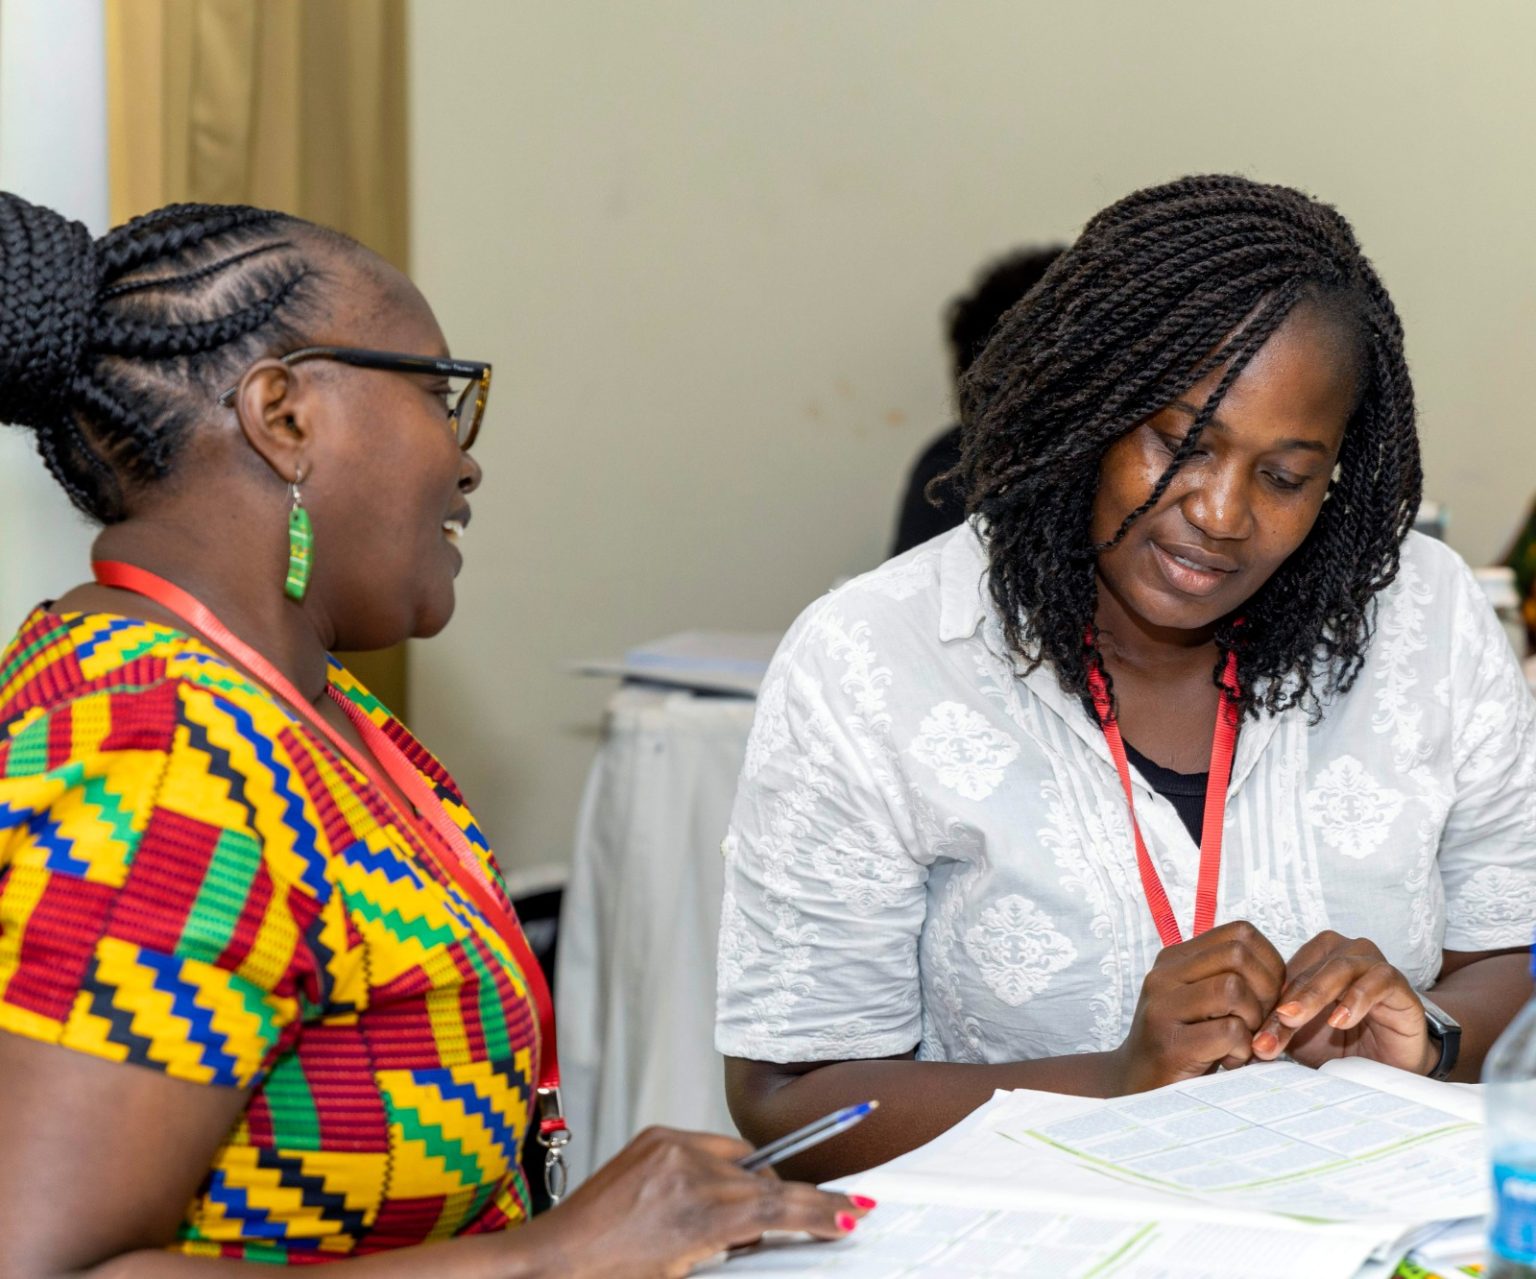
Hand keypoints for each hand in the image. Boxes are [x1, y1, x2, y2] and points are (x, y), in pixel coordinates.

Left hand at [521, 1126, 873, 1278]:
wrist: (554, 1257)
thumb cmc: (611, 1276)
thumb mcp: (683, 1272)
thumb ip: (731, 1244)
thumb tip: (765, 1230)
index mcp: (698, 1216)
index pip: (777, 1208)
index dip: (820, 1212)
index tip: (849, 1214)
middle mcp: (688, 1173)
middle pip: (769, 1181)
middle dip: (803, 1200)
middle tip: (841, 1208)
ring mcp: (672, 1148)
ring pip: (741, 1160)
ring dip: (755, 1184)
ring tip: (755, 1211)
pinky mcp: (657, 1136)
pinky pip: (708, 1147)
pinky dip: (720, 1168)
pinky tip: (713, 1191)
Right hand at [1110, 920, 1285, 1093]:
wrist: (1136, 1088)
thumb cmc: (1183, 1046)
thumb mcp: (1202, 1004)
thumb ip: (1232, 981)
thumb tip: (1288, 979)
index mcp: (1175, 960)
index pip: (1239, 933)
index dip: (1270, 963)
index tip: (1268, 997)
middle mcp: (1163, 975)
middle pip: (1238, 955)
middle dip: (1267, 990)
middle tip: (1260, 1022)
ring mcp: (1162, 1008)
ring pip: (1233, 989)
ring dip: (1253, 1021)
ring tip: (1242, 1042)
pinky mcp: (1169, 1044)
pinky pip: (1229, 1032)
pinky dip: (1243, 1050)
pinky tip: (1229, 1061)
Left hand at [1251, 931, 1429, 1073]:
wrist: (1388, 1062)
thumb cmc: (1342, 1042)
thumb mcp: (1303, 1038)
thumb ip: (1278, 1032)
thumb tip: (1251, 1045)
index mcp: (1312, 958)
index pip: (1281, 978)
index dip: (1265, 1007)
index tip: (1254, 1039)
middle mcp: (1340, 952)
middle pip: (1306, 974)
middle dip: (1286, 1004)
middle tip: (1270, 1025)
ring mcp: (1369, 963)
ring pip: (1337, 970)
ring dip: (1313, 997)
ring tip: (1295, 1019)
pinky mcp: (1396, 981)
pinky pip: (1377, 981)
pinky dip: (1356, 999)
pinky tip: (1340, 1020)